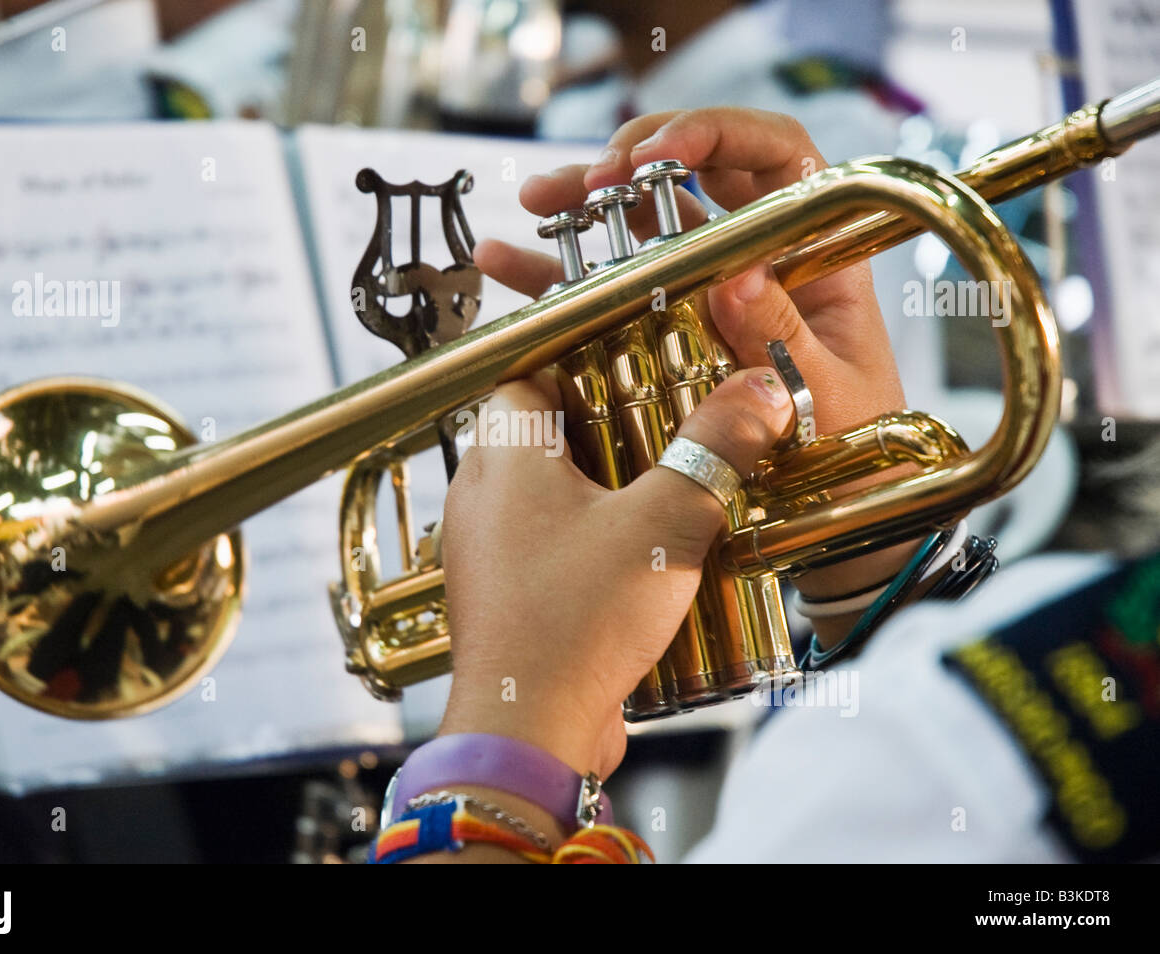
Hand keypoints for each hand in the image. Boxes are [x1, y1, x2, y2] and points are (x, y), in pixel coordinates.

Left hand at [440, 368, 794, 779]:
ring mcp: (486, 551)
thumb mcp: (665, 523)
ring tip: (663, 493)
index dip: (583, 361)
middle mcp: (479, 497)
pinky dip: (589, 541)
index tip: (637, 365)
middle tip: (664, 430)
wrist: (529, 730)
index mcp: (501, 456)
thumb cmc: (575, 622)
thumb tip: (759, 391)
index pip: (527, 372)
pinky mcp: (505, 597)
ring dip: (601, 490)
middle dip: (605, 429)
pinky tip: (640, 559)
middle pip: (541, 433)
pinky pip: (547, 546)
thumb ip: (714, 450)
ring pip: (546, 493)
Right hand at [477, 107, 921, 601]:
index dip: (718, 132)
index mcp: (818, 255)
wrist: (842, 519)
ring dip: (583, 209)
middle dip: (632, 162)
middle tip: (586, 178)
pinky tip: (507, 263)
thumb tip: (733, 273)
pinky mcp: (661, 333)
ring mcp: (704, 295)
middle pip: (693, 178)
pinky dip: (558, 277)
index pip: (776, 157)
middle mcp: (757, 261)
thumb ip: (782, 336)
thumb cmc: (853, 454)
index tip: (661, 150)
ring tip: (533, 204)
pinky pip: (607, 291)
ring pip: (641, 226)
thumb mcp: (825, 396)